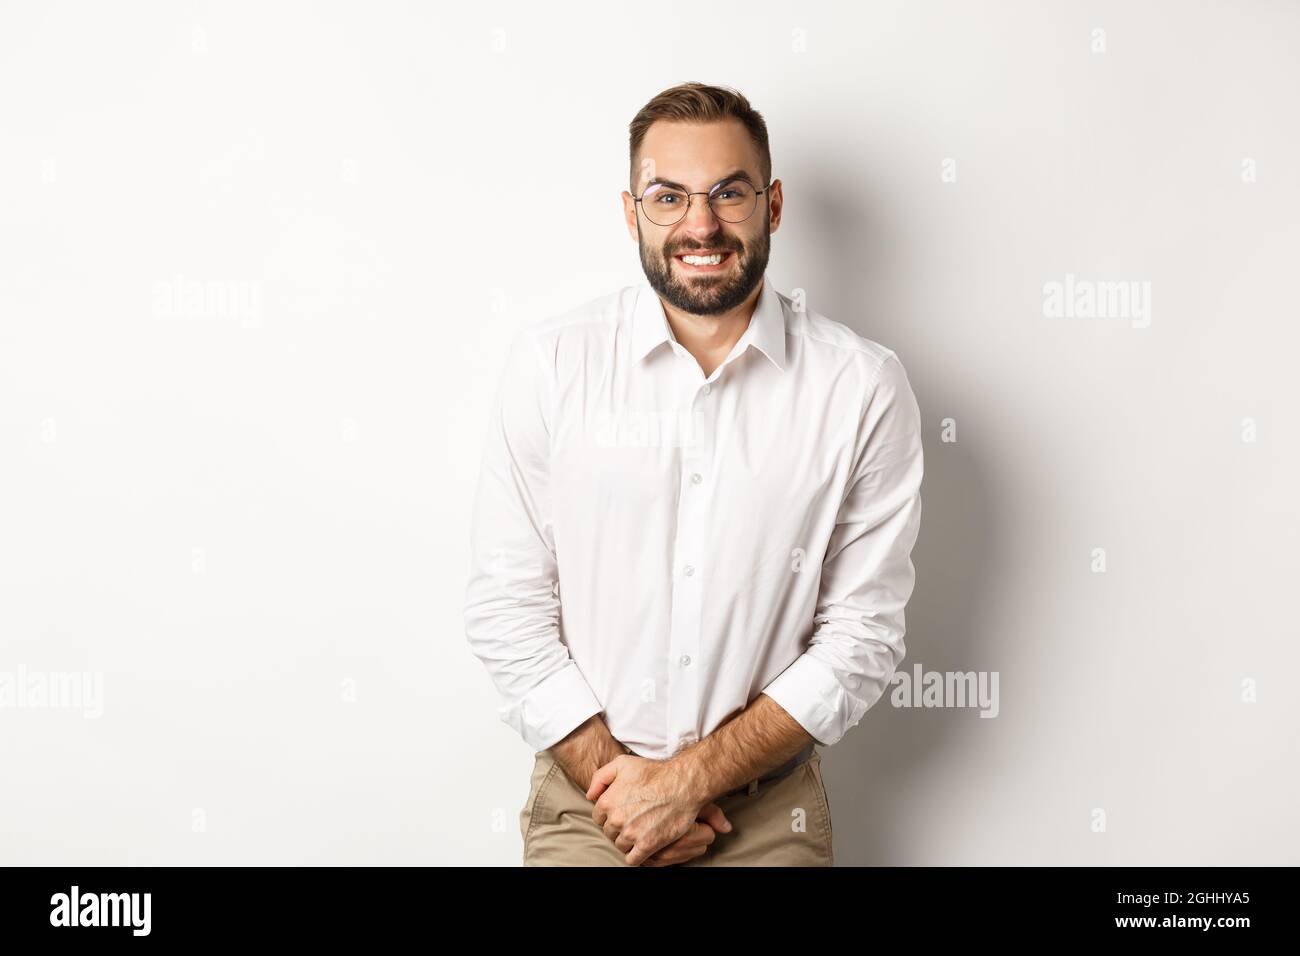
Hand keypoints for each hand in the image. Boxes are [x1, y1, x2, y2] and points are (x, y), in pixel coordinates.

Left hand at [586, 754, 730, 865]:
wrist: (682, 784)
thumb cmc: (654, 772)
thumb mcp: (623, 763)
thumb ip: (600, 777)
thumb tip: (590, 796)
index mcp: (607, 801)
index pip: (598, 817)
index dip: (609, 814)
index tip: (622, 811)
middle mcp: (616, 819)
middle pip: (609, 832)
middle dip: (618, 827)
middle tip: (634, 820)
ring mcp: (631, 833)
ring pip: (620, 845)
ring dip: (628, 841)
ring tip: (640, 831)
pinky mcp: (647, 845)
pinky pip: (633, 860)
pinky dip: (636, 855)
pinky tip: (643, 847)